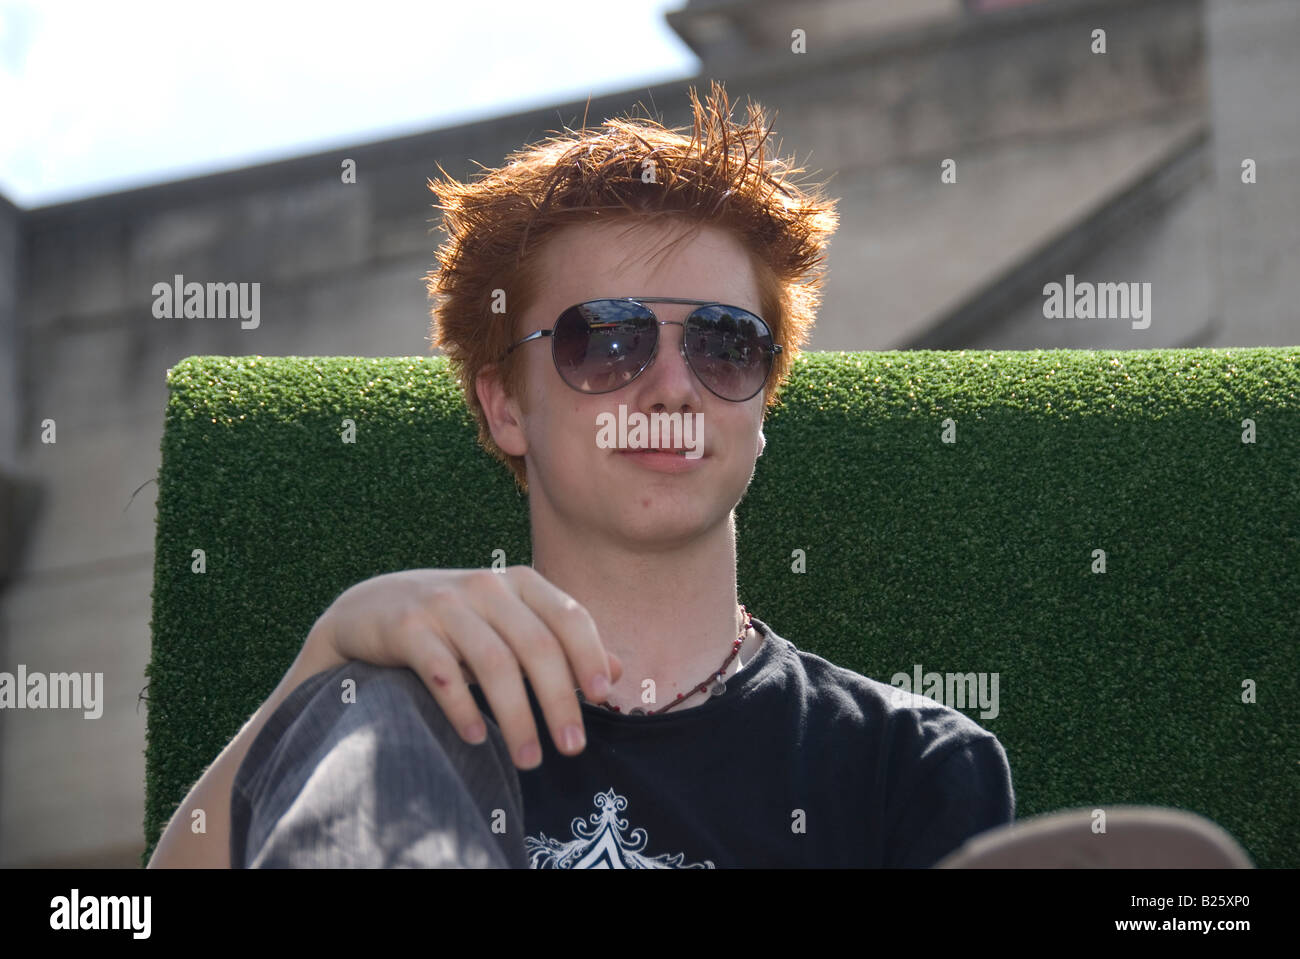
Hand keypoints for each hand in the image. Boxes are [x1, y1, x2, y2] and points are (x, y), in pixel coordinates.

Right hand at [305, 566, 621, 768]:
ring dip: (516, 717)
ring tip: (530, 760)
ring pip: (493, 664)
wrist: (370, 607)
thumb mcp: (510, 623)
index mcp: (519, 583)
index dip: (589, 655)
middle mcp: (486, 587)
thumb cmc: (456, 623)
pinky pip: (441, 671)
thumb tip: (617, 673)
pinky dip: (461, 707)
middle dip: (559, 701)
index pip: (568, 616)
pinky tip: (475, 738)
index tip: (604, 699)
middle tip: (573, 749)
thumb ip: (560, 643)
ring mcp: (443, 605)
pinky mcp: (406, 627)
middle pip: (535, 646)